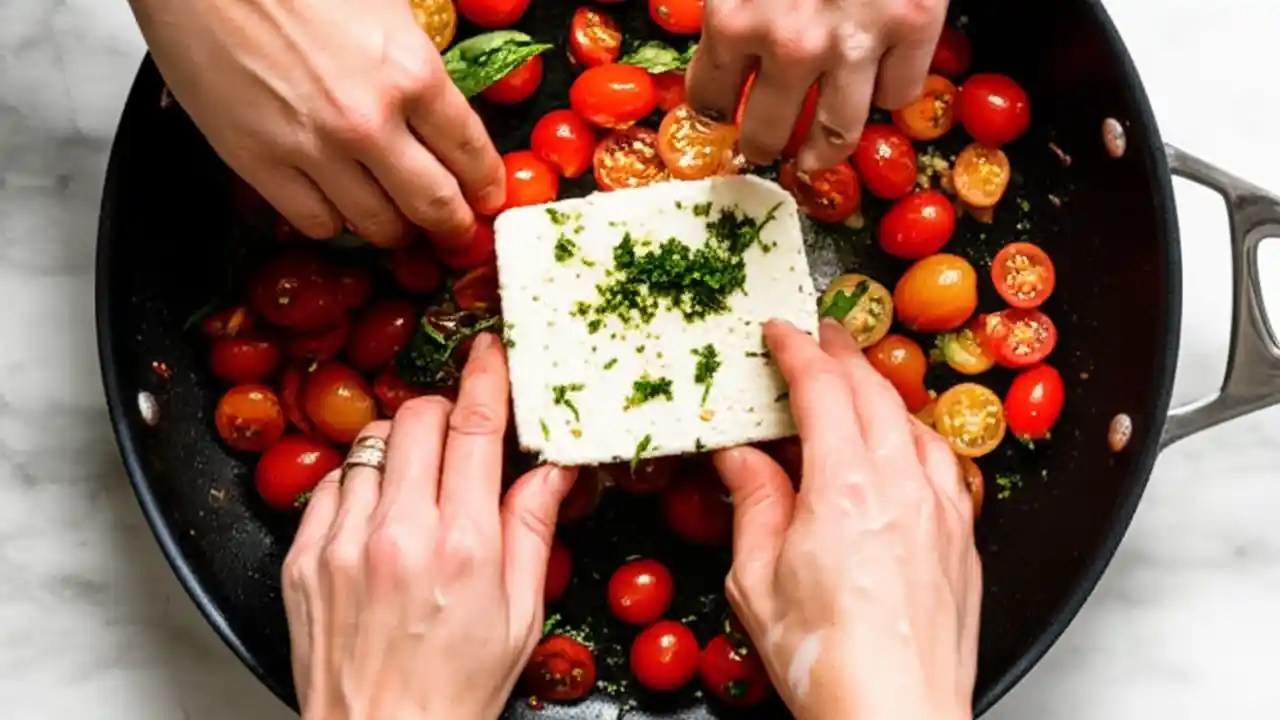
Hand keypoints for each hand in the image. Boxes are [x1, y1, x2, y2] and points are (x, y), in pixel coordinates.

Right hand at [129, 0, 503, 246]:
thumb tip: (439, 104)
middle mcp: (370, 121)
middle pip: (434, 206)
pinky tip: (337, 204)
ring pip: (377, 226)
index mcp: (412, 72)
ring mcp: (314, 149)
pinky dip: (335, 221)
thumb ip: (416, 61)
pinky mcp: (259, 164)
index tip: (489, 199)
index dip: (487, 186)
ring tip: (396, 219)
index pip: (472, 154)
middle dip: (453, 224)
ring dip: (394, 228)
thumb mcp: (384, 4)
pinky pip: (316, 223)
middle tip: (456, 229)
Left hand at [281, 334, 577, 719]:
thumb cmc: (457, 688)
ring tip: (417, 490)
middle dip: (443, 410)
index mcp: (464, 546)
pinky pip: (330, 484)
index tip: (490, 352)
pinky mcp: (304, 559)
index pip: (475, 428)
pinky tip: (377, 518)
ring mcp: (342, 545)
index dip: (486, 377)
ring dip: (401, 450)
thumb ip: (533, 527)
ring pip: (370, 445)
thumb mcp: (521, 613)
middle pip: (416, 417)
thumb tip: (553, 466)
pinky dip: (358, 484)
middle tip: (459, 434)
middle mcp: (398, 536)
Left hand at [688, 0, 946, 170]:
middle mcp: (791, 43)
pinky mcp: (914, 27)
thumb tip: (715, 32)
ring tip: (815, 159)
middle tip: (763, 148)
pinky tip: (877, 81)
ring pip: (837, 133)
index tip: (721, 113)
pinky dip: (888, 93)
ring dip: (822, 154)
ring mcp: (856, 42)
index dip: (714, 109)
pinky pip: (899, 94)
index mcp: (733, 17)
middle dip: (761, 144)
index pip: (709, 99)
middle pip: (767, 132)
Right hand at [714, 319, 980, 719]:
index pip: (822, 389)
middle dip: (842, 354)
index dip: (797, 351)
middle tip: (818, 337)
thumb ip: (753, 504)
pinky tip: (904, 448)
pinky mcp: (962, 540)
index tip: (779, 334)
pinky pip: (944, 463)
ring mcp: (942, 511)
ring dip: (882, 392)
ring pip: (915, 422)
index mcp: (845, 488)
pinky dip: (916, 437)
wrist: (895, 717)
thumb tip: (742, 458)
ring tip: (858, 386)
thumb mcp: (756, 581)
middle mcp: (903, 487)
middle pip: (874, 392)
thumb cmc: (828, 661)